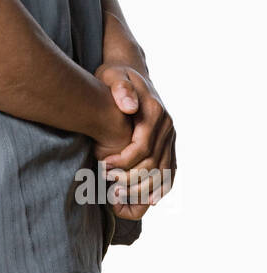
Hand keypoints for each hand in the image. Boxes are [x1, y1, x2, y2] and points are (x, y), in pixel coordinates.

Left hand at [93, 62, 176, 218]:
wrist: (129, 72)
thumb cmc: (115, 76)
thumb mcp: (113, 76)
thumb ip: (120, 89)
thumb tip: (130, 107)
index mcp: (155, 112)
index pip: (143, 146)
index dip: (123, 161)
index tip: (103, 167)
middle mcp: (167, 126)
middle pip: (153, 163)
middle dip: (130, 179)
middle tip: (108, 186)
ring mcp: (170, 136)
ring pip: (164, 172)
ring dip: (143, 189)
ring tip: (120, 198)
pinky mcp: (168, 143)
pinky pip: (170, 170)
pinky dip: (161, 187)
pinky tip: (147, 201)